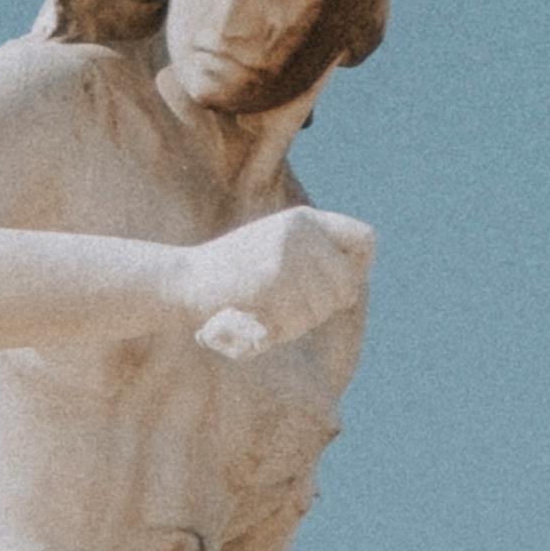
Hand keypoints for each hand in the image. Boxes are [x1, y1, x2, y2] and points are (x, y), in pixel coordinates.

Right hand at [169, 205, 372, 358]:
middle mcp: (302, 231)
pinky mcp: (273, 277)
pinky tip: (258, 321)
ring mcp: (289, 252)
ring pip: (325, 307)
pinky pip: (300, 320)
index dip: (358, 267)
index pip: (365, 239)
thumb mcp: (274, 249)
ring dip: (300, 323)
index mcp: (305, 219)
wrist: (184, 279)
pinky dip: (282, 331)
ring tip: (270, 315)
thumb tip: (353, 283)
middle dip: (326, 307)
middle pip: (349, 282)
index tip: (337, 286)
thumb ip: (311, 258)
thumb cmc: (230, 274)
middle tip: (294, 312)